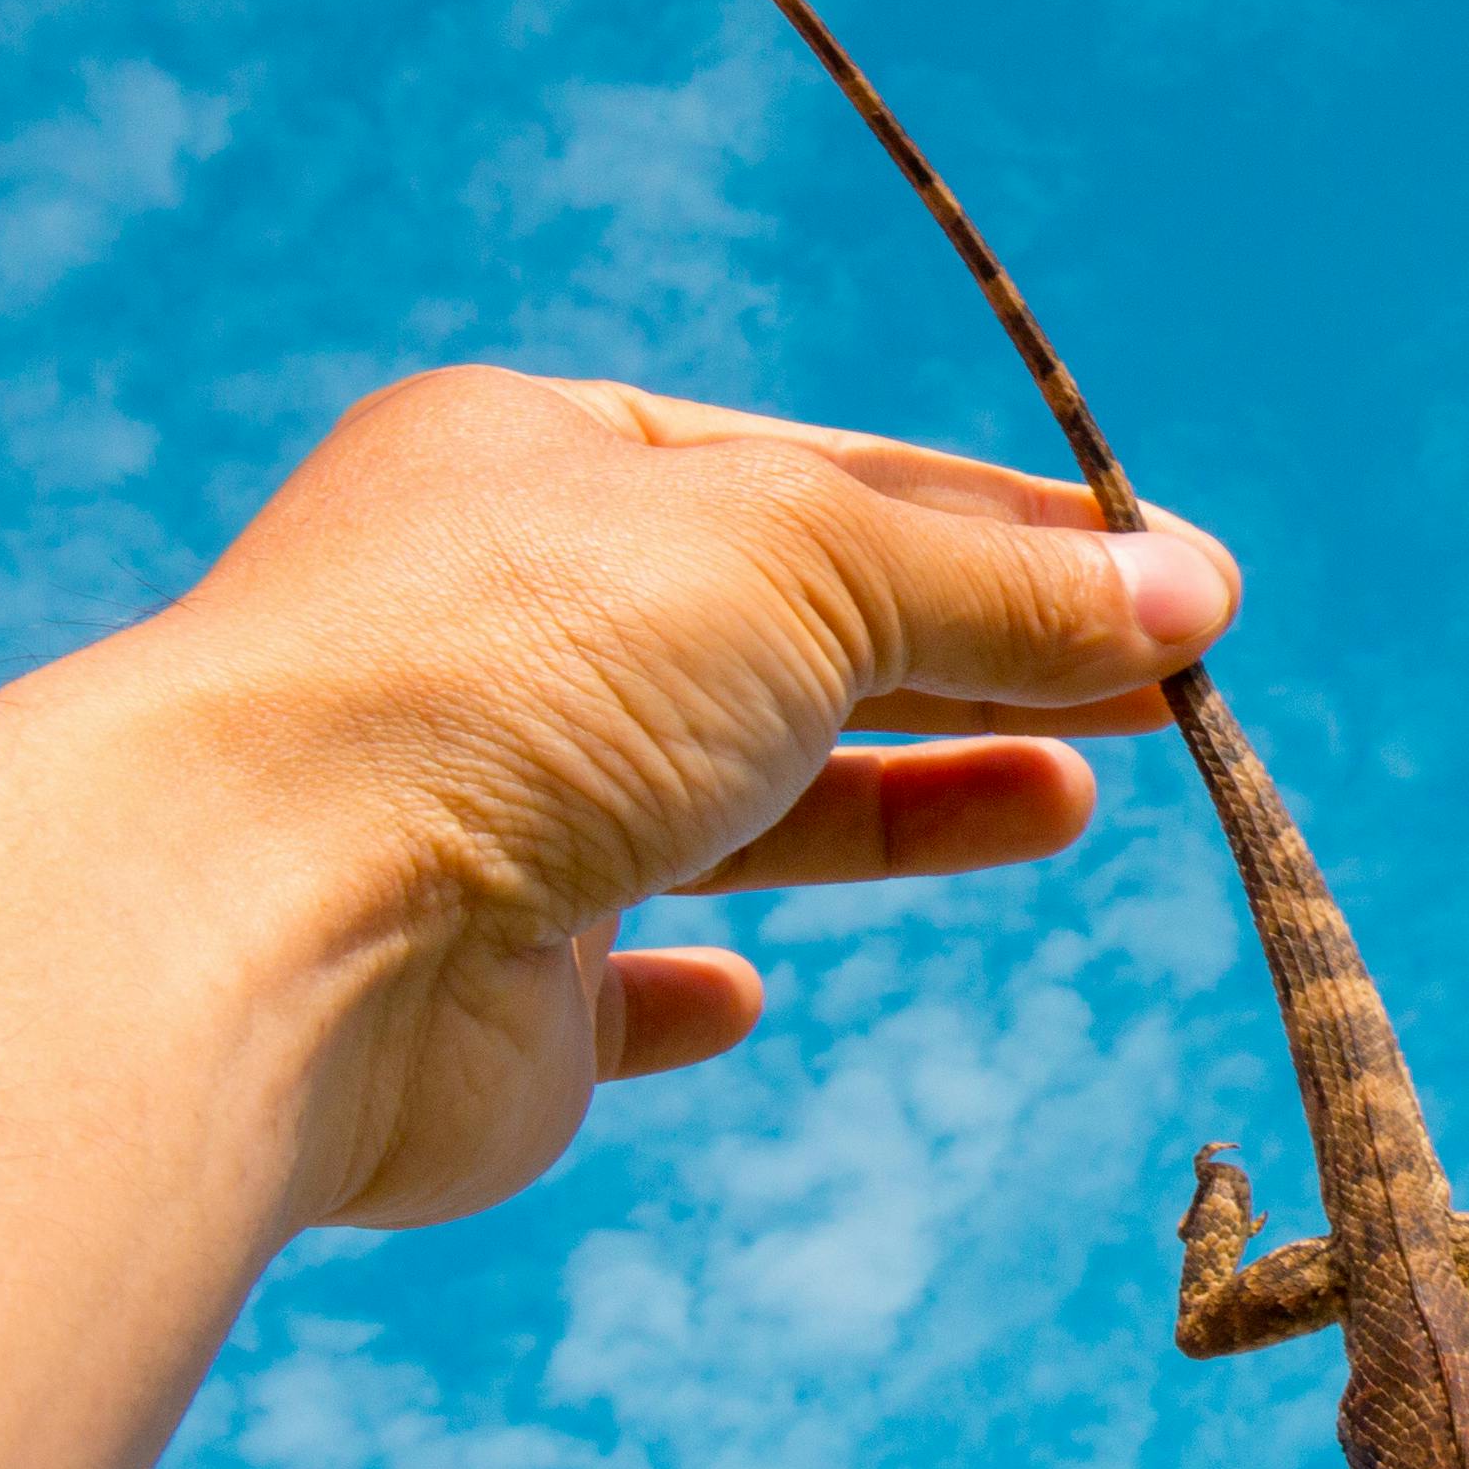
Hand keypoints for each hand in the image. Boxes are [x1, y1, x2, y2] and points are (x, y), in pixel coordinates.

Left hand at [131, 366, 1238, 1227]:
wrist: (273, 921)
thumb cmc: (517, 676)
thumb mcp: (808, 567)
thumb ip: (1000, 592)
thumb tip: (1195, 593)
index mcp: (534, 466)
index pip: (812, 479)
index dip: (1000, 532)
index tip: (1168, 580)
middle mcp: (494, 629)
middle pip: (789, 638)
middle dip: (978, 661)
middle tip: (1166, 693)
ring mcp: (478, 816)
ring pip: (725, 806)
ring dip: (896, 807)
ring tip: (1067, 804)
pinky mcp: (475, 1001)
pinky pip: (592, 989)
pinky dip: (676, 988)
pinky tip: (741, 993)